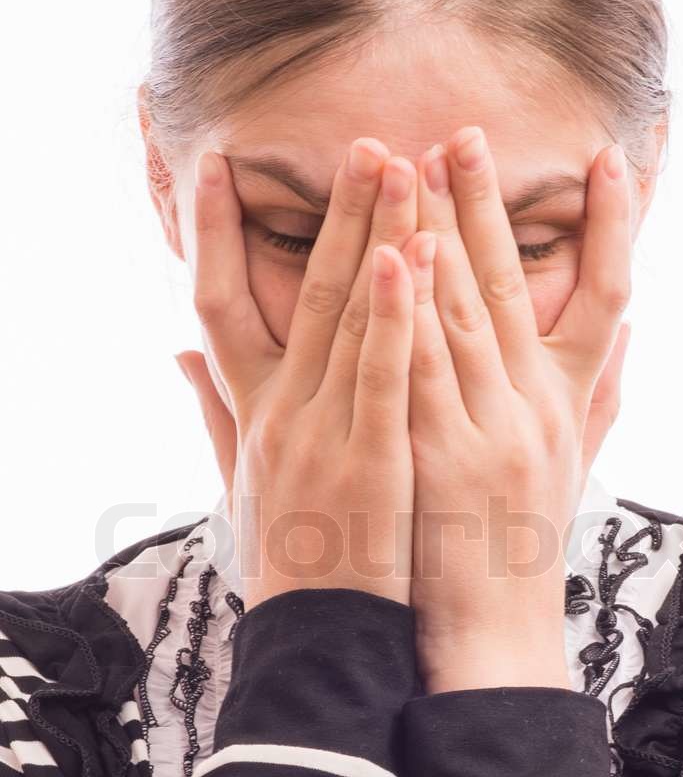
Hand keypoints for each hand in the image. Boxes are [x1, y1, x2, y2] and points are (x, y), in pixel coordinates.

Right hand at [177, 142, 428, 612]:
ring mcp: (322, 434)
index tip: (219, 165)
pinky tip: (410, 258)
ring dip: (374, 237)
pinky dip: (393, 314)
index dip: (213, 232)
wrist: (318, 636)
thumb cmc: (290, 556)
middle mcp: (280, 412)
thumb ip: (214, 408)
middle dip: (336, 212)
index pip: (217, 302)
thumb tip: (177, 352)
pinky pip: (381, 375)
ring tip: (400, 167)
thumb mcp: (241, 479)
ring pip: (347, 319)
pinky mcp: (369, 462)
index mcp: (252, 411)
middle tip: (366, 141)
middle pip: (303, 292)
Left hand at [400, 128, 632, 693]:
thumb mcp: (574, 468)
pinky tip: (396, 255)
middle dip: (487, 205)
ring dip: (438, 235)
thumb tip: (633, 332)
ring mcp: (491, 433)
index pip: (599, 297)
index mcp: (563, 405)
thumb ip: (604, 396)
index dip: (607, 226)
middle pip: (512, 289)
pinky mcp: (442, 459)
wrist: (497, 633)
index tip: (604, 159)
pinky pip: (421, 371)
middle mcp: (536, 410)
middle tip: (465, 131)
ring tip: (416, 163)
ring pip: (464, 316)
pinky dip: (408, 310)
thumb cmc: (523, 551)